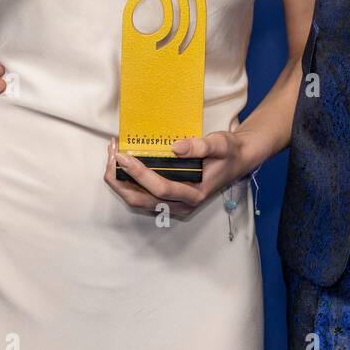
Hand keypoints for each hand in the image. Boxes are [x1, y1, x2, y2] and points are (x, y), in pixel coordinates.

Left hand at [103, 131, 256, 218]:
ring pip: (137, 201)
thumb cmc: (228, 153)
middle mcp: (182, 205)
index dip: (139, 173)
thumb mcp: (220, 144)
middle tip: (112, 154)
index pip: (161, 188)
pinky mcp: (167, 200)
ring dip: (120, 181)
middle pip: (141, 200)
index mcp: (195, 194)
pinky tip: (124, 162)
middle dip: (120, 180)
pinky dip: (128, 181)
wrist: (237, 161)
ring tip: (112, 155)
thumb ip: (200, 146)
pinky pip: (141, 196)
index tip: (123, 155)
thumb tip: (175, 147)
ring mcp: (173, 205)